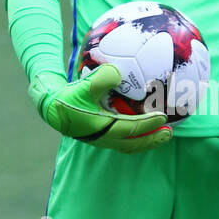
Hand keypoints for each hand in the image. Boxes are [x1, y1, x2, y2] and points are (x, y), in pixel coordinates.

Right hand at [29, 64, 171, 152]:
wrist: (50, 108)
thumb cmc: (67, 98)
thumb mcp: (84, 86)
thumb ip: (102, 78)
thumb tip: (118, 74)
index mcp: (102, 128)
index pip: (131, 128)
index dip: (149, 124)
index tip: (163, 117)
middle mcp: (104, 138)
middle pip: (134, 144)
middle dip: (152, 139)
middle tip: (169, 133)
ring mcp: (102, 140)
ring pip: (129, 145)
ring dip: (146, 140)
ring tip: (161, 133)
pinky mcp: (100, 137)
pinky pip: (123, 140)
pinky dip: (136, 136)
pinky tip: (144, 126)